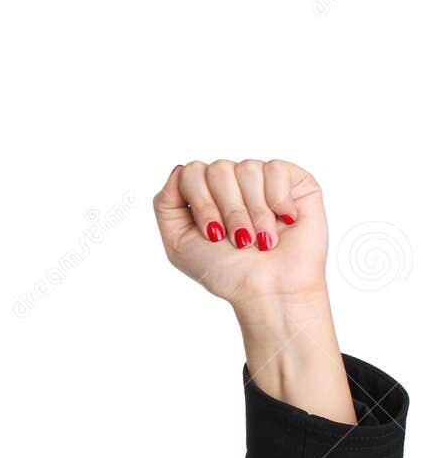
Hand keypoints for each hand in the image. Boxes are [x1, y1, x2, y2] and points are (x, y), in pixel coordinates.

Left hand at [152, 158, 329, 308]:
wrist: (269, 289)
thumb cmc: (225, 272)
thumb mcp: (178, 243)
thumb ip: (165, 204)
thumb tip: (178, 169)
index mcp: (204, 196)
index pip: (191, 172)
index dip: (202, 203)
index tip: (213, 235)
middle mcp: (231, 184)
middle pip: (218, 169)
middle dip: (228, 211)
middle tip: (240, 240)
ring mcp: (261, 181)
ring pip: (247, 169)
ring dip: (254, 212)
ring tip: (261, 238)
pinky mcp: (294, 181)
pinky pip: (275, 169)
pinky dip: (277, 200)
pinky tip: (284, 220)